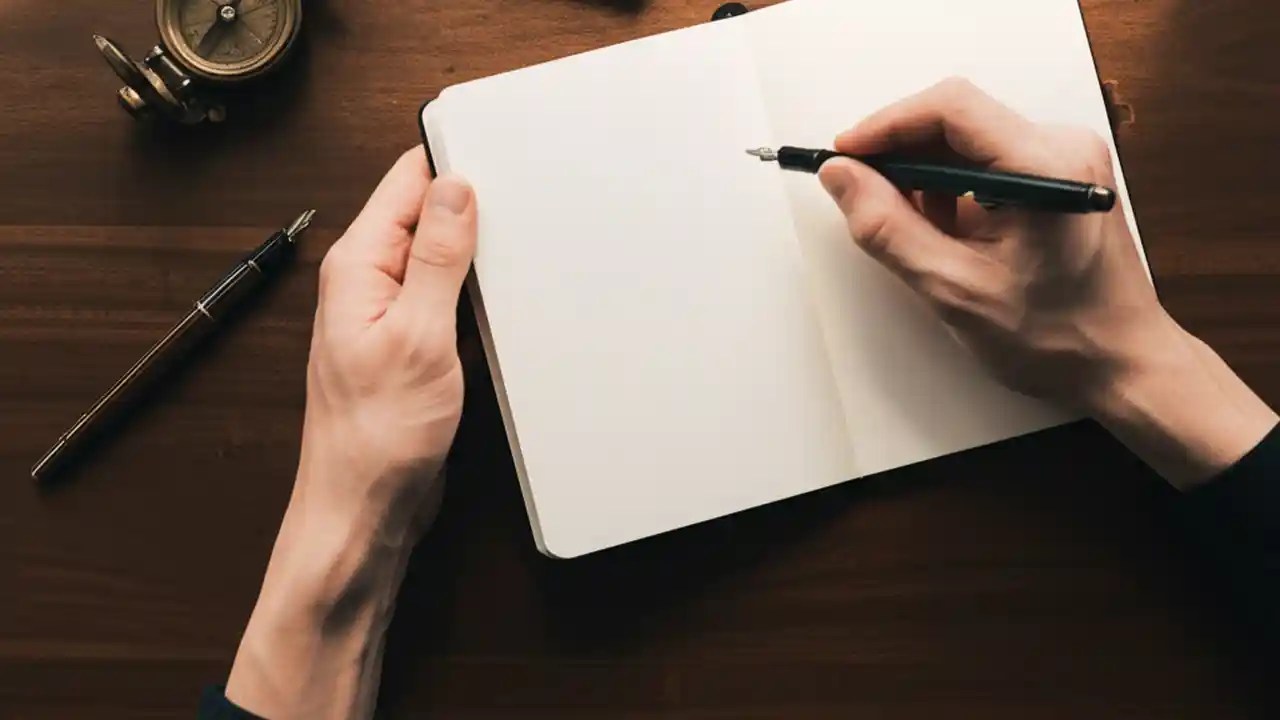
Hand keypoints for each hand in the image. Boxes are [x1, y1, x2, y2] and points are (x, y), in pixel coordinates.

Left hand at [226, 148, 476, 718]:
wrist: (364, 511)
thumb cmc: (376, 438)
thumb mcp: (419, 336)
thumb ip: (439, 259)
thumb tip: (455, 190)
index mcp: (358, 267)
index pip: (408, 184)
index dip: (455, 166)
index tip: (503, 162)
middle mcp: (369, 285)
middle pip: (428, 218)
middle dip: (475, 212)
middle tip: (526, 215)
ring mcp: (391, 317)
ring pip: (443, 262)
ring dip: (478, 260)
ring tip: (521, 259)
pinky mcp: (412, 348)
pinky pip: (448, 302)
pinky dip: (476, 299)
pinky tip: (502, 307)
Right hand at [819, 78, 1274, 486]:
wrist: (1122, 363)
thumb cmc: (1059, 337)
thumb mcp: (954, 289)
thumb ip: (889, 228)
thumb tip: (843, 179)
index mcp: (1045, 167)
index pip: (950, 109)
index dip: (886, 126)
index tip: (844, 155)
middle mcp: (1061, 148)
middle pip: (955, 120)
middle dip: (901, 157)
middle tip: (862, 199)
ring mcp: (1063, 160)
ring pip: (966, 143)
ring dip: (926, 181)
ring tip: (920, 239)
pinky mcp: (1056, 177)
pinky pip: (985, 163)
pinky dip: (952, 193)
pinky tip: (949, 239)